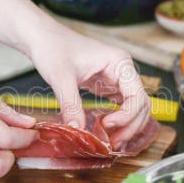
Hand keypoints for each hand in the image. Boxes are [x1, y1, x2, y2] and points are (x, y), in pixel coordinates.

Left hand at [28, 27, 150, 148]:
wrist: (42, 39)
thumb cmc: (53, 48)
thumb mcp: (61, 77)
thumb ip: (71, 104)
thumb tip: (78, 130)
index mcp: (120, 62)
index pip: (137, 95)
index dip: (126, 115)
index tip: (107, 126)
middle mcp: (123, 70)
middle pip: (141, 104)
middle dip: (130, 125)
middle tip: (113, 143)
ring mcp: (117, 78)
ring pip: (134, 108)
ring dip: (127, 126)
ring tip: (112, 142)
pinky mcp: (107, 85)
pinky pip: (121, 106)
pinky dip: (119, 121)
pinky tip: (107, 132)